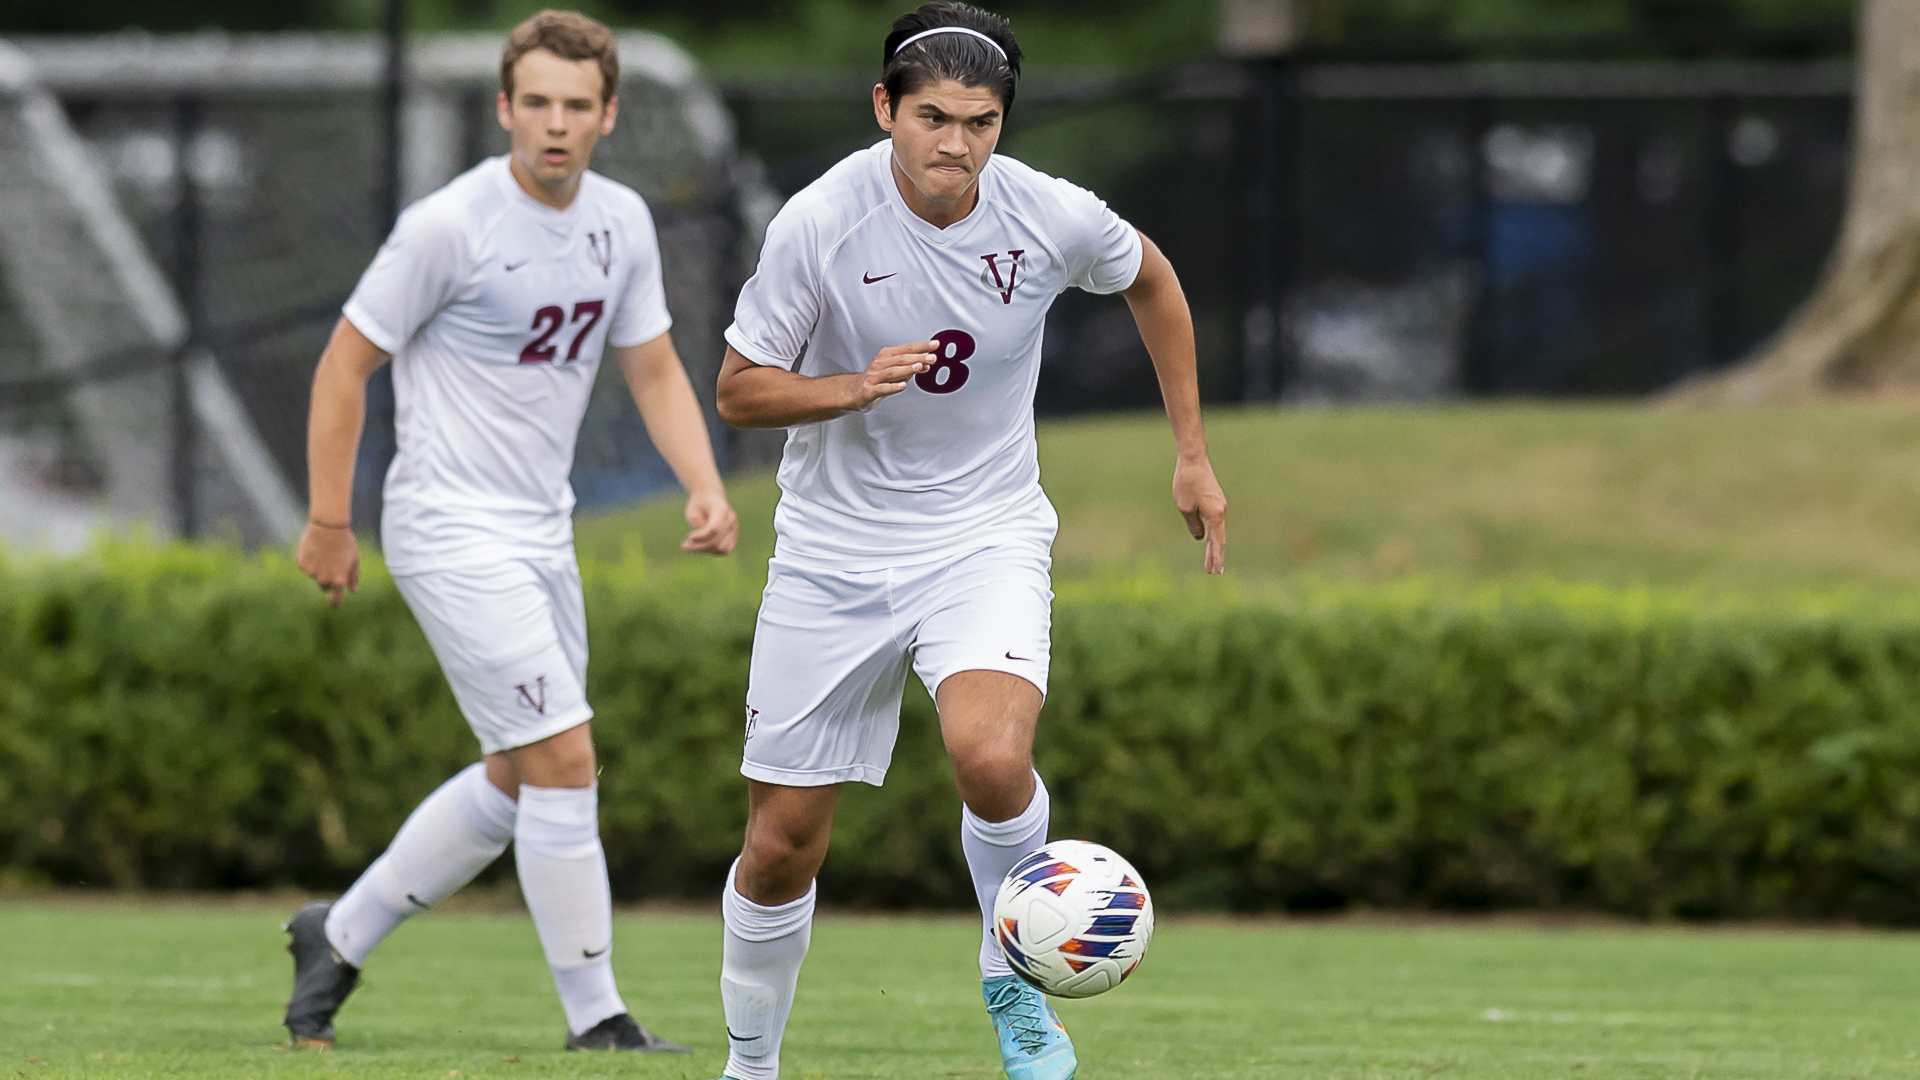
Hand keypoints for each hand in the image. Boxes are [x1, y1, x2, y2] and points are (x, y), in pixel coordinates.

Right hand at [297, 523, 360, 606]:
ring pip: (315, 575)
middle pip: (325, 587)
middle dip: (329, 580)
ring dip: (319, 568)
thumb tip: (353, 591)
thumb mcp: (354, 560)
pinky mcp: (302, 564)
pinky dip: (310, 560)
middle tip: (333, 564)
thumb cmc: (345, 543)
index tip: (335, 605)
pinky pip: (306, 566)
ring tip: (325, 552)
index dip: (335, 604)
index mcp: (339, 580)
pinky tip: (315, 548)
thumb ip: (353, 577)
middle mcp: (324, 579)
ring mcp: (311, 572)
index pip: (335, 599)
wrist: (328, 527)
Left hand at [682, 488, 739, 554]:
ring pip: (722, 549)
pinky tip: (700, 546)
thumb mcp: (693, 511)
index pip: (714, 528)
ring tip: (691, 546)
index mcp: (722, 509)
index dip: (700, 536)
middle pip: (717, 541)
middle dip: (699, 546)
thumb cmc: (699, 504)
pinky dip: (712, 551)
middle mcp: (731, 519)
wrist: (710, 497)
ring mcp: (734, 528)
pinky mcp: (734, 537)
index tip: (688, 536)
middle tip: (684, 544)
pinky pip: (725, 550)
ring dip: (705, 550)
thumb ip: (696, 524)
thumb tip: (699, 540)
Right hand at [847, 341, 935, 410]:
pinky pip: (882, 388)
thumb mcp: (897, 371)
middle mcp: (880, 364)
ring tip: (919, 366)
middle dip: (917, 357)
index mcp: (887, 355)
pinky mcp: (870, 390)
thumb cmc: (878, 379)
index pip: (906, 349)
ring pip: (892, 372)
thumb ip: (912, 367)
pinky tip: (903, 386)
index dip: (921, 346)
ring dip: (907, 369)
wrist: (855, 391)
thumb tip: (928, 363)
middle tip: (932, 357)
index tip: (934, 344)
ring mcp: (874, 377)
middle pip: (901, 359)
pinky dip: (893, 387)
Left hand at [1173, 457, 1226, 573]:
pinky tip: (1207, 540)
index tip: (1216, 571)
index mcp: (1216, 515)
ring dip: (1212, 546)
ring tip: (1209, 562)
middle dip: (1214, 556)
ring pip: (1217, 531)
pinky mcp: (1215, 501)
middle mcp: (1221, 511)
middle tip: (1212, 572)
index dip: (1216, 558)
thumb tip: (1200, 538)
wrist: (1194, 459)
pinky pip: (1214, 522)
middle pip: (1219, 539)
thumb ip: (1193, 525)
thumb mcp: (1185, 507)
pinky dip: (1212, 534)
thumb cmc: (1187, 483)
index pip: (1217, 542)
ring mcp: (1220, 506)